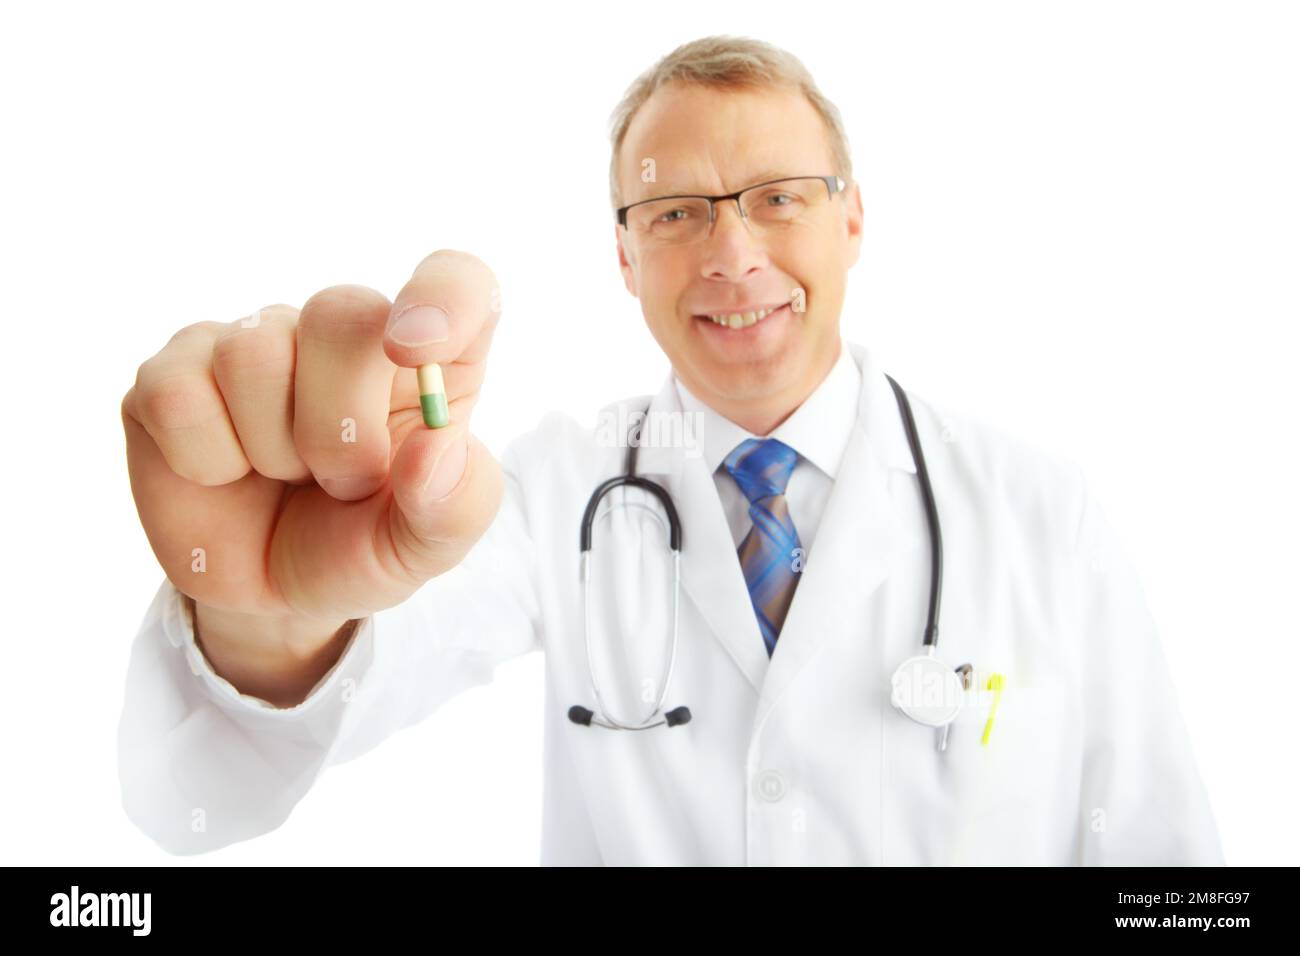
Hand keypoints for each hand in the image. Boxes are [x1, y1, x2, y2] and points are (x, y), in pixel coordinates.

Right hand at [123, 250, 503, 659]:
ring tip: (285, 476)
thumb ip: (454, 506)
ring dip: (274, 450)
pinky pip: (180, 397)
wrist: (270, 593)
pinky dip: (206, 462)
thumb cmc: (361, 545)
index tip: (418, 352)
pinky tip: (225, 473)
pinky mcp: (174, 371)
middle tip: (345, 485)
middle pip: (340, 312)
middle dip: (339, 426)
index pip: (458, 278)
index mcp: (432, 358)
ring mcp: (254, 341)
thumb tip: (438, 449)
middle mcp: (345, 329)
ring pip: (253, 353)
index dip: (440, 298)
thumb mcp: (425, 547)